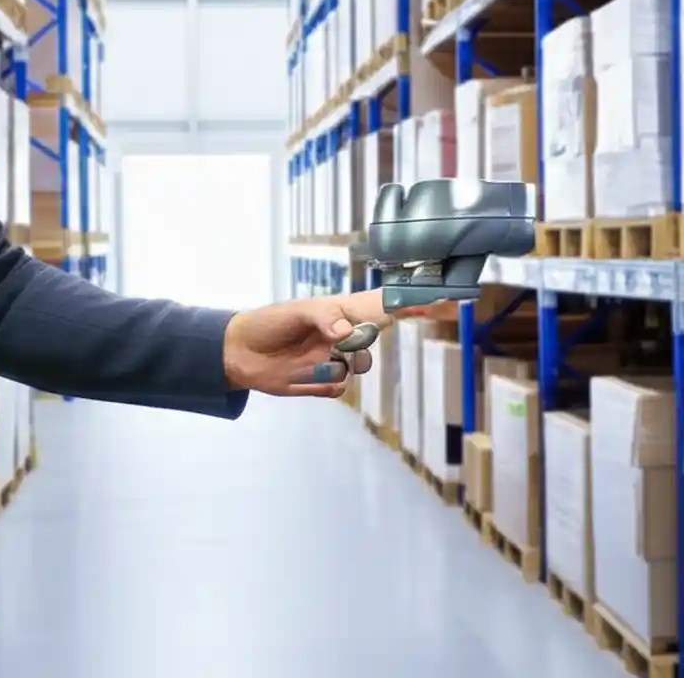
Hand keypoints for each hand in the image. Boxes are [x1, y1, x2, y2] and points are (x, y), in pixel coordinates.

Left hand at [222, 289, 437, 397]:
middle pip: (375, 339)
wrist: (238, 354)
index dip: (414, 302)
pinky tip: (297, 375)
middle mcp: (345, 334)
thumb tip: (348, 332)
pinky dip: (319, 383)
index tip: (444, 296)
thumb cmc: (267, 323)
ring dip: (331, 364)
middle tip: (330, 340)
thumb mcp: (294, 311)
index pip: (384, 304)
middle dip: (356, 343)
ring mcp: (337, 359)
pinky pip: (338, 387)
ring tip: (299, 358)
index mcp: (342, 311)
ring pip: (357, 367)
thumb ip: (324, 317)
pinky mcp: (325, 382)